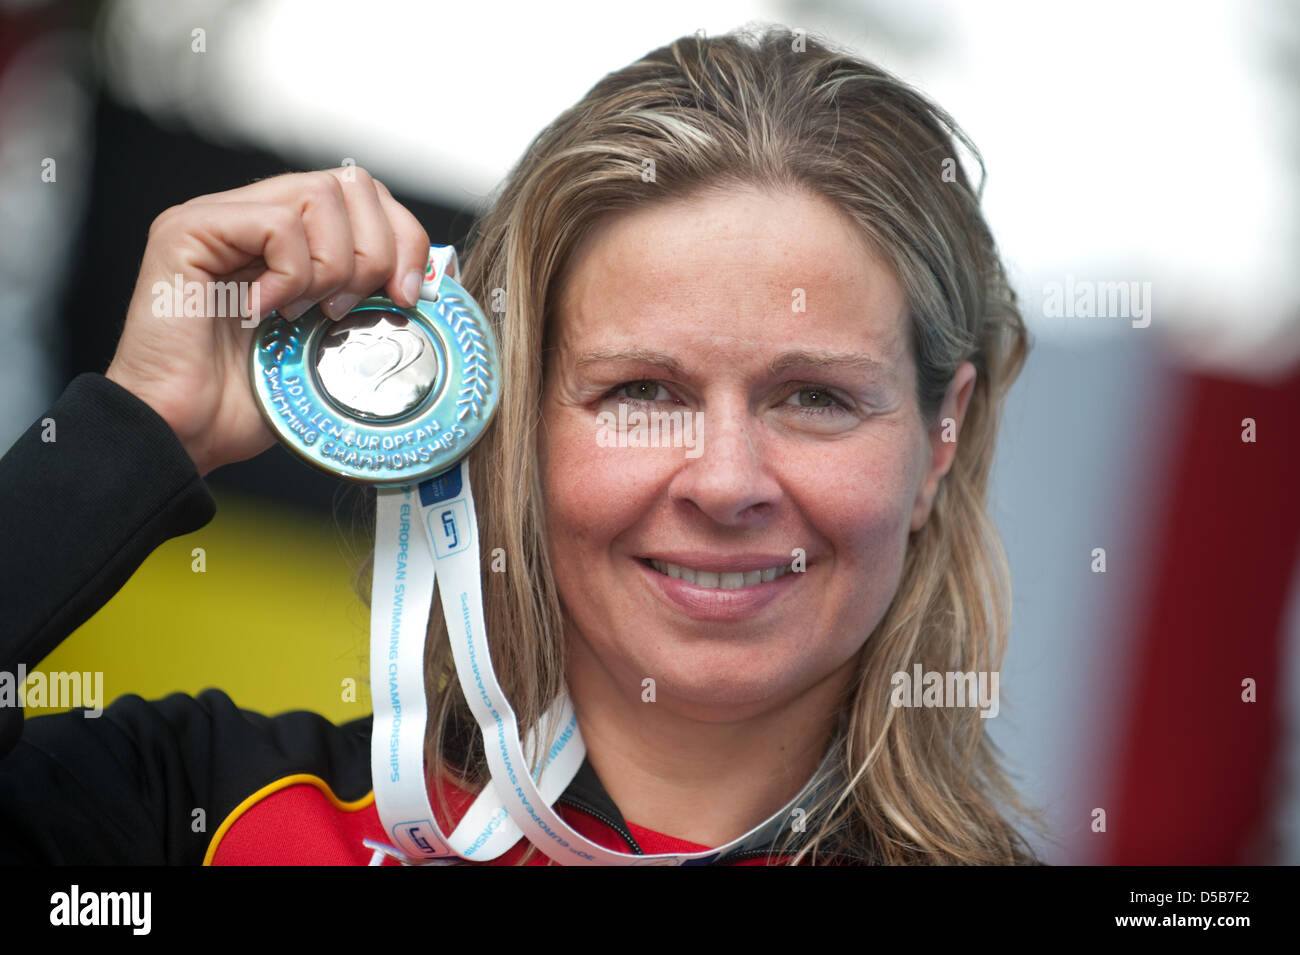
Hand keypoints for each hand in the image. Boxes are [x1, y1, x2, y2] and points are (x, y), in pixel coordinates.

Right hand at [105, 166, 429, 475]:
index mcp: (289, 238)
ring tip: (305, 314)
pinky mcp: (188, 230)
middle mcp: (253, 216)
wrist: (187, 434)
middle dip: (377, 250)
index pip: (368, 194)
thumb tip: (437, 276)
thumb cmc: (252, 400)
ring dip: (334, 265)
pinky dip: (290, 275)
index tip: (407, 297)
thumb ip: (372, 299)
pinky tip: (266, 313)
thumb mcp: (334, 342)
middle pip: (353, 183)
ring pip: (320, 195)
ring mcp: (219, 218)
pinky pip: (276, 224)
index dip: (403, 238)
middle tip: (352, 308)